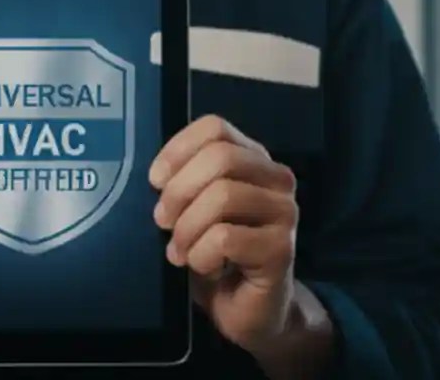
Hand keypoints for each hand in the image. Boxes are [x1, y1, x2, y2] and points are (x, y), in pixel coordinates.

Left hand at [150, 115, 299, 354]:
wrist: (248, 310)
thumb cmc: (216, 255)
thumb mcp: (194, 211)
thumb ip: (184, 184)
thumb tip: (158, 178)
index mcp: (252, 160)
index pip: (215, 128)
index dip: (178, 150)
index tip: (155, 181)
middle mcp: (276, 178)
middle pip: (220, 158)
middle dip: (179, 191)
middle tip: (163, 222)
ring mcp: (284, 212)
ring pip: (223, 196)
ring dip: (188, 229)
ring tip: (181, 252)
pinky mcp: (281, 248)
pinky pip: (226, 238)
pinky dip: (202, 255)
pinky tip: (206, 268)